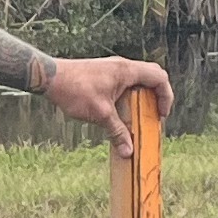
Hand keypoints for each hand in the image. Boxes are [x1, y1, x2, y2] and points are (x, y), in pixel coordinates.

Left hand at [39, 55, 176, 153]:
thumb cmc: (75, 90)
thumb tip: (129, 152)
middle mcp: (122, 66)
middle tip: (153, 113)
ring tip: (137, 115)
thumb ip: (117, 132)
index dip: (166, 96)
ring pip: (138, 79)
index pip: (159, 78)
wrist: (50, 77)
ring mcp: (112, 68)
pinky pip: (125, 81)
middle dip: (157, 95)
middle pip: (152, 75)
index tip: (160, 115)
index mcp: (127, 71)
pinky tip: (119, 111)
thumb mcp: (101, 114)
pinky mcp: (103, 73)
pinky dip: (129, 95)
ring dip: (142, 96)